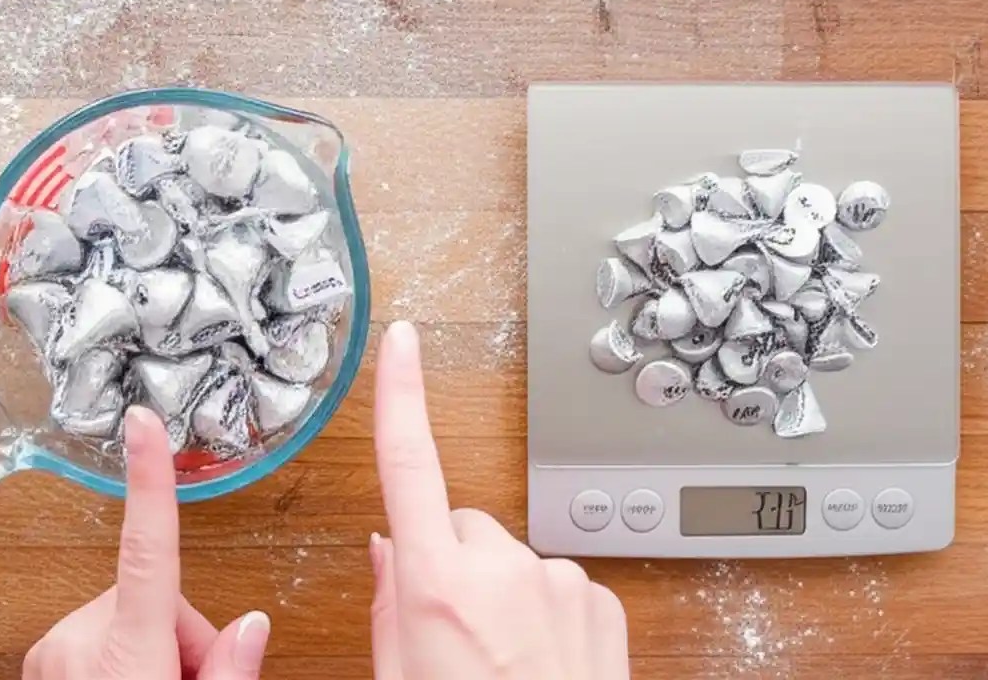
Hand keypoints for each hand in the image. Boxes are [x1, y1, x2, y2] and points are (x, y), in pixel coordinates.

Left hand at [23, 406, 270, 679]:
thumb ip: (229, 671)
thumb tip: (252, 625)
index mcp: (127, 654)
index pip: (147, 549)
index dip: (149, 480)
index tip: (142, 426)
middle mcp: (81, 642)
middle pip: (154, 594)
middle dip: (181, 632)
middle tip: (189, 678)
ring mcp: (53, 652)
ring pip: (126, 616)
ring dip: (149, 649)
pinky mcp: (40, 664)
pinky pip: (94, 636)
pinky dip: (116, 660)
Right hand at [368, 321, 630, 679]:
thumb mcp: (396, 678)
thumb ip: (389, 604)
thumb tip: (388, 549)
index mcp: (434, 586)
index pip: (409, 466)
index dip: (401, 395)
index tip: (401, 341)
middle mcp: (501, 567)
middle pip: (459, 527)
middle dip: (449, 563)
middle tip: (449, 635)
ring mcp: (558, 578)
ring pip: (509, 560)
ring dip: (500, 594)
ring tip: (500, 661)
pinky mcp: (598, 595)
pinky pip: (555, 584)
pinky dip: (544, 614)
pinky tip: (540, 663)